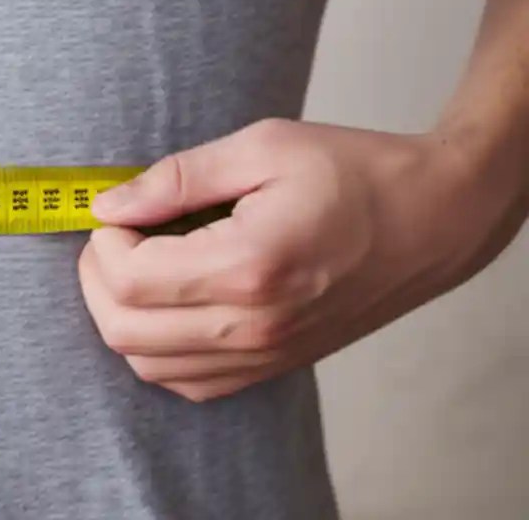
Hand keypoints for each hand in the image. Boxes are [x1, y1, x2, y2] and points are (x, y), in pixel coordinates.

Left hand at [79, 118, 525, 401]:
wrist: (431, 220)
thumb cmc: (353, 174)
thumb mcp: (262, 147)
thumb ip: (176, 178)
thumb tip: (108, 204)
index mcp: (249, 266)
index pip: (128, 278)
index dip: (102, 240)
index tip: (116, 210)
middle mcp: (252, 325)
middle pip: (123, 330)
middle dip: (97, 278)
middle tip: (115, 234)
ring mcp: (263, 356)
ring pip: (146, 364)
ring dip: (120, 314)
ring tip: (138, 263)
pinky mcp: (270, 368)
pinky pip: (184, 381)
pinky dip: (155, 347)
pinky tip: (167, 299)